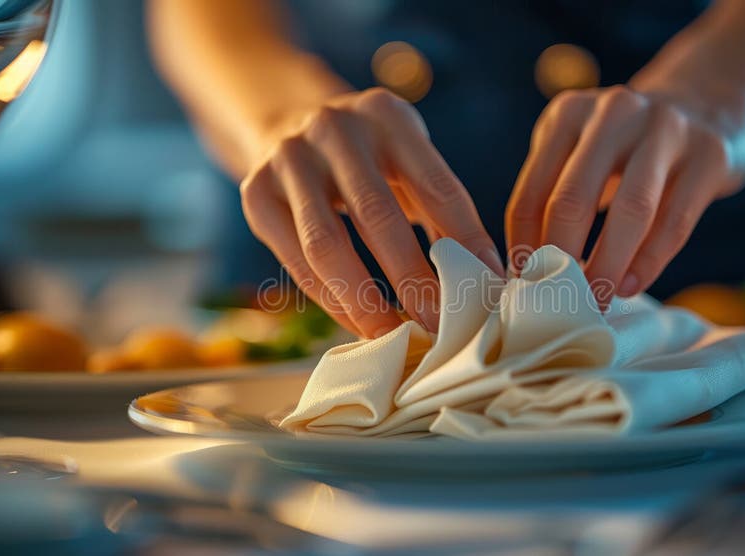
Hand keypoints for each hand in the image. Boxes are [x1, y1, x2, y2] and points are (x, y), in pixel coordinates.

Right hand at [241, 87, 502, 336]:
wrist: (287, 124)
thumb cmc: (369, 157)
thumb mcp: (407, 158)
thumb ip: (438, 208)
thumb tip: (483, 277)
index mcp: (386, 115)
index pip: (436, 186)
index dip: (465, 240)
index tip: (489, 285)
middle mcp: (333, 128)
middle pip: (378, 216)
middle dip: (412, 278)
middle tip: (440, 326)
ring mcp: (287, 158)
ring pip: (325, 245)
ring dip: (364, 301)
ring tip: (394, 338)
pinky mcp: (255, 192)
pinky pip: (295, 260)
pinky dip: (330, 300)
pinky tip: (359, 325)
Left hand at [506, 84, 744, 306]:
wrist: (702, 109)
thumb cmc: (623, 146)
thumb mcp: (578, 151)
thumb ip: (551, 195)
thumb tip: (526, 267)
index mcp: (569, 114)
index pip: (534, 192)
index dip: (525, 245)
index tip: (522, 284)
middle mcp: (615, 114)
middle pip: (574, 200)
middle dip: (560, 260)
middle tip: (555, 302)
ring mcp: (666, 130)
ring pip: (631, 211)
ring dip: (608, 266)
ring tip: (595, 301)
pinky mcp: (709, 156)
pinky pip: (675, 221)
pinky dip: (649, 261)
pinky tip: (630, 286)